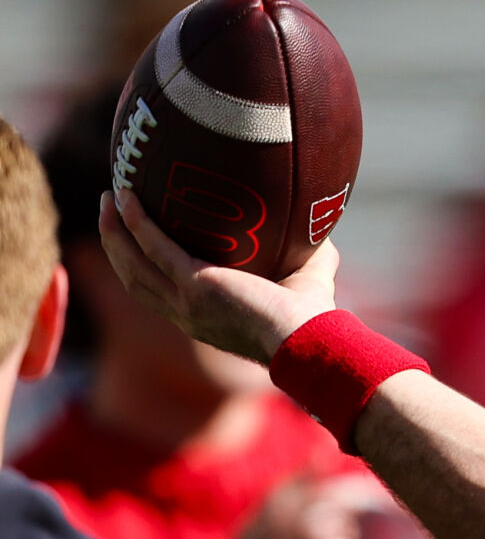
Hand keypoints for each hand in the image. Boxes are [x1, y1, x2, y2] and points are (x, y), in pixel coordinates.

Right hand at [99, 189, 339, 363]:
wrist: (309, 339)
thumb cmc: (314, 318)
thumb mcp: (307, 280)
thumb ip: (311, 254)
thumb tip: (323, 228)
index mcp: (203, 318)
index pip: (162, 294)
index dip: (143, 268)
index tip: (136, 241)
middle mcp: (186, 314)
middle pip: (135, 278)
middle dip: (116, 245)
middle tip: (109, 212)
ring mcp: (186, 302)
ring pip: (134, 264)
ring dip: (115, 231)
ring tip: (108, 199)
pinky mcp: (194, 287)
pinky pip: (155, 249)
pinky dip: (138, 224)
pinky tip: (128, 199)